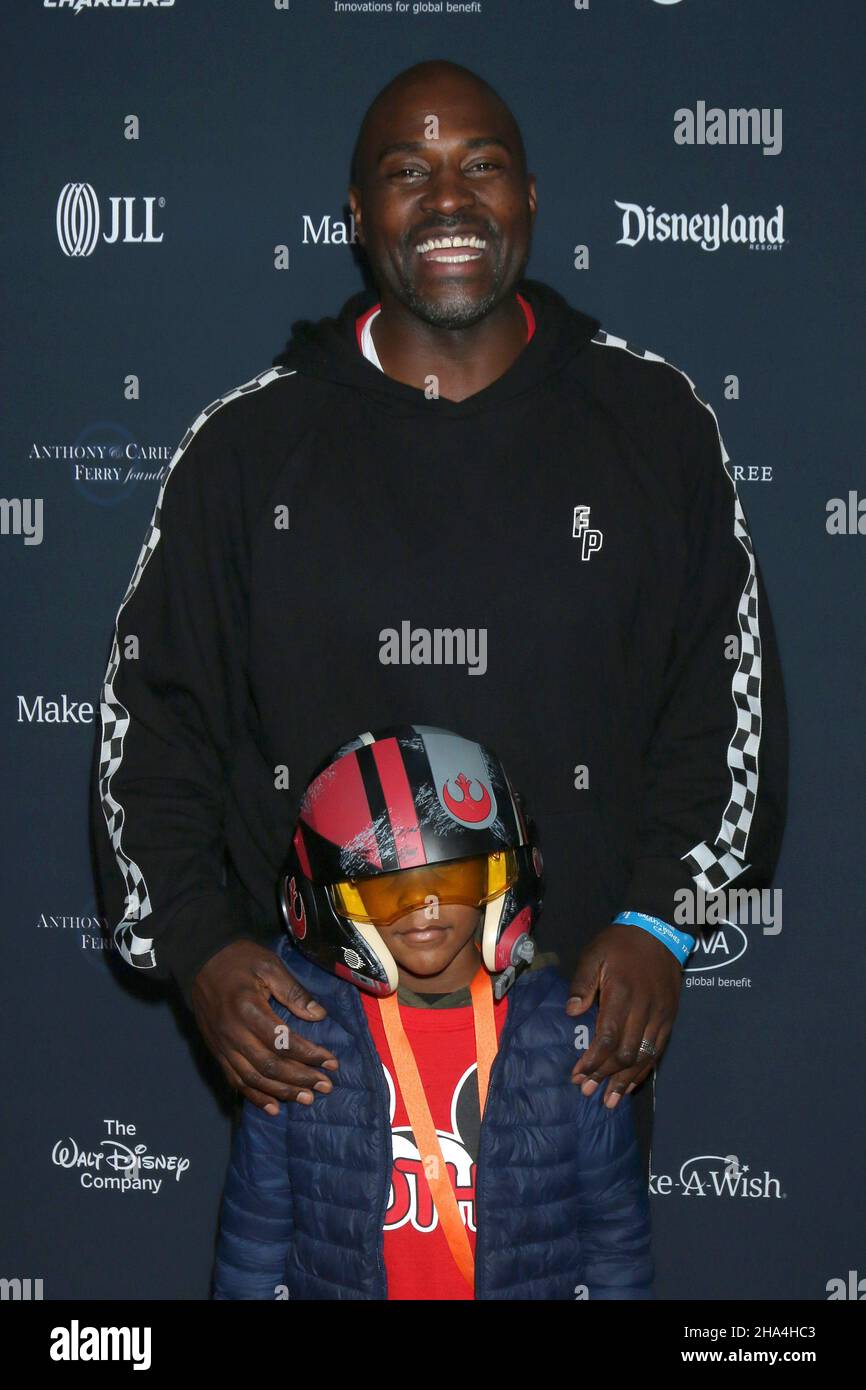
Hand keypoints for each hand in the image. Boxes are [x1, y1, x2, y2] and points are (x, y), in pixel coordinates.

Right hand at [190, 939, 338, 1114]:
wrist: (200, 959)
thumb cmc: (238, 959)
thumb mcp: (269, 965)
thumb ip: (294, 991)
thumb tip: (319, 1016)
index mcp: (248, 1009)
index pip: (283, 1042)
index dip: (309, 1055)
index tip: (331, 1062)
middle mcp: (233, 1033)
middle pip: (269, 1066)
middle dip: (300, 1078)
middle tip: (325, 1087)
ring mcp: (222, 1045)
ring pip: (253, 1079)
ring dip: (281, 1092)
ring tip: (306, 1099)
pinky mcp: (216, 1051)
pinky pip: (235, 1080)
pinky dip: (254, 1096)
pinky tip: (273, 1107)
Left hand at [565, 922, 682, 1108]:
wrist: (659, 931)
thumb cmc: (620, 943)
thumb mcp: (594, 954)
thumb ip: (582, 983)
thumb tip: (571, 1013)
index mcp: (622, 994)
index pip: (608, 1037)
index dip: (593, 1061)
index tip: (577, 1075)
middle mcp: (644, 1009)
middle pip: (625, 1053)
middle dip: (604, 1076)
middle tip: (586, 1090)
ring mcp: (660, 1016)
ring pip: (644, 1057)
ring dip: (625, 1081)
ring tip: (609, 1100)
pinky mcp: (669, 1018)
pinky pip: (657, 1051)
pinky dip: (644, 1071)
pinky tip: (631, 1084)